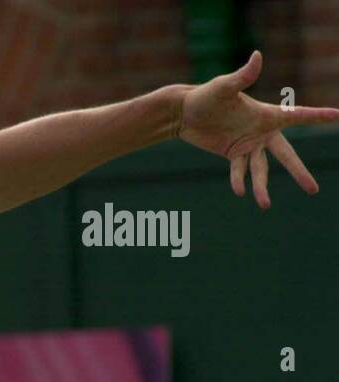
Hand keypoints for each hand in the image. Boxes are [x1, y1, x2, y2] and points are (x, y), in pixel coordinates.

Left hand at [177, 50, 338, 207]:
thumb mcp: (224, 86)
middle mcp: (262, 131)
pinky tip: (239, 193)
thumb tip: (257, 56)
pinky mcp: (232, 153)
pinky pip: (238, 171)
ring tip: (264, 205)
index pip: (298, 116)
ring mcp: (248, 144)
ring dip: (261, 187)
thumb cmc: (205, 96)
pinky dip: (238, 181)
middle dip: (298, 172)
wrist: (184, 112)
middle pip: (285, 156)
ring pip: (260, 170)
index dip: (318, 116)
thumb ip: (243, 76)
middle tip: (313, 190)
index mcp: (267, 114)